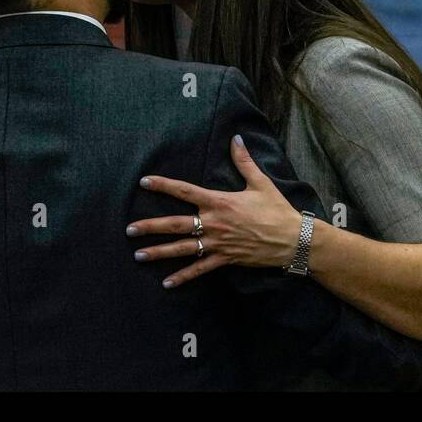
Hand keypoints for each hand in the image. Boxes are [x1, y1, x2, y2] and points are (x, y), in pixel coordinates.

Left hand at [127, 135, 303, 287]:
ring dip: (159, 252)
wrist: (292, 239)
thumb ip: (244, 162)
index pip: (185, 191)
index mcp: (220, 202)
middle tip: (129, 229)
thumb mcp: (261, 182)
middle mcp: (214, 223)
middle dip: (151, 226)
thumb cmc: (277, 210)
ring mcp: (218, 243)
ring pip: (182, 249)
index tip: (144, 182)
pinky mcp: (225, 259)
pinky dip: (183, 276)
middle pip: (175, 224)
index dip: (163, 186)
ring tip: (138, 254)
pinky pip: (200, 269)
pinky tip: (166, 282)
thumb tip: (236, 139)